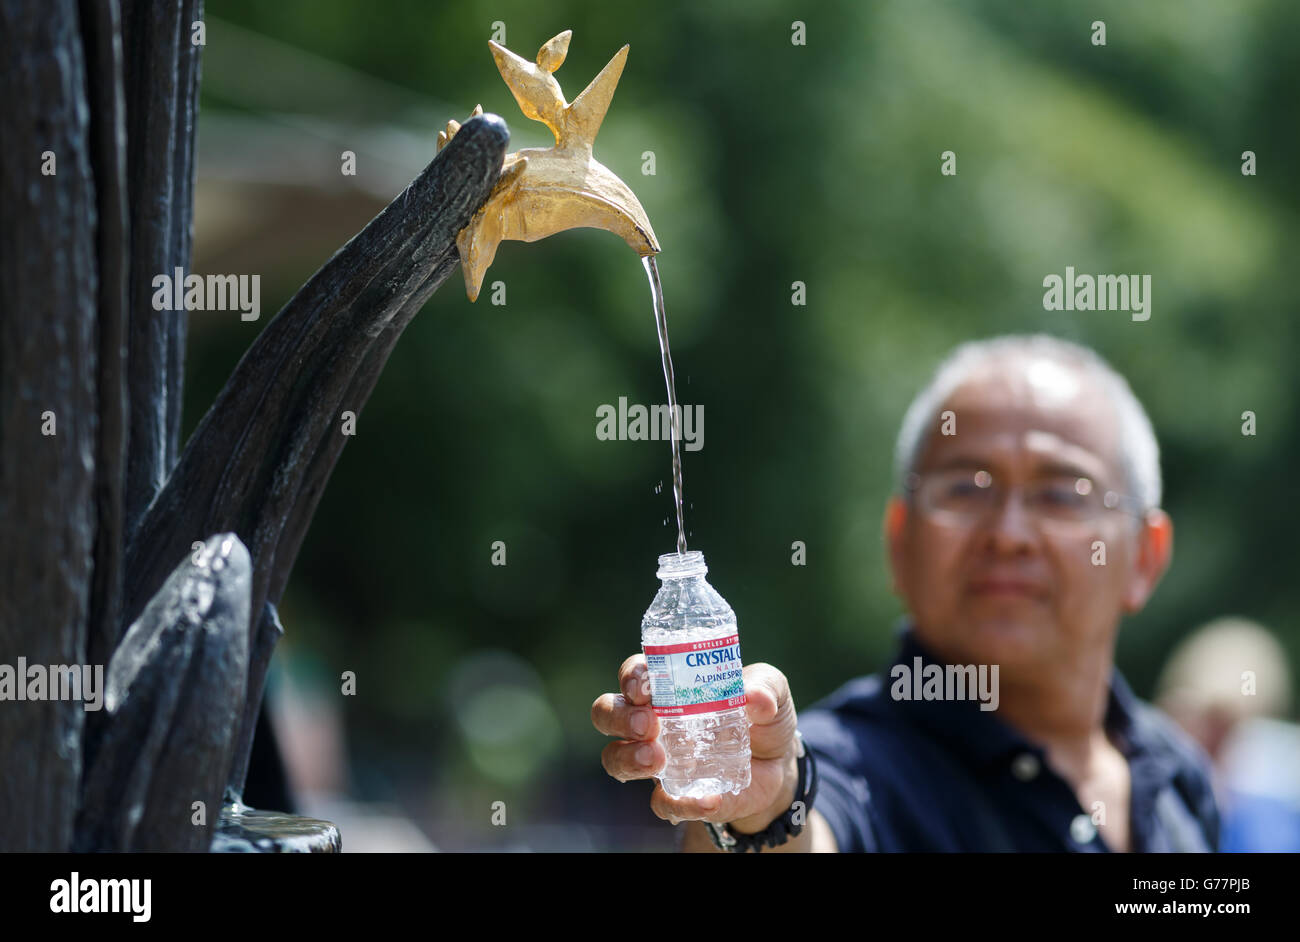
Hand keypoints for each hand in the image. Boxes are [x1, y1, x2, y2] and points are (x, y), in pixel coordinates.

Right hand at [592, 656, 800, 831]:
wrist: (778, 763)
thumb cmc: (762, 714)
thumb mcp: (772, 690)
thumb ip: (766, 688)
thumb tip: (755, 699)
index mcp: (668, 686)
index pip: (634, 675)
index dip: (631, 677)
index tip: (645, 687)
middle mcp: (652, 722)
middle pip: (607, 713)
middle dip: (619, 717)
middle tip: (647, 723)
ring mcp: (659, 760)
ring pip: (616, 758)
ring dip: (628, 759)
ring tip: (656, 759)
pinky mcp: (678, 794)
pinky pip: (662, 804)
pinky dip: (679, 804)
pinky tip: (706, 799)